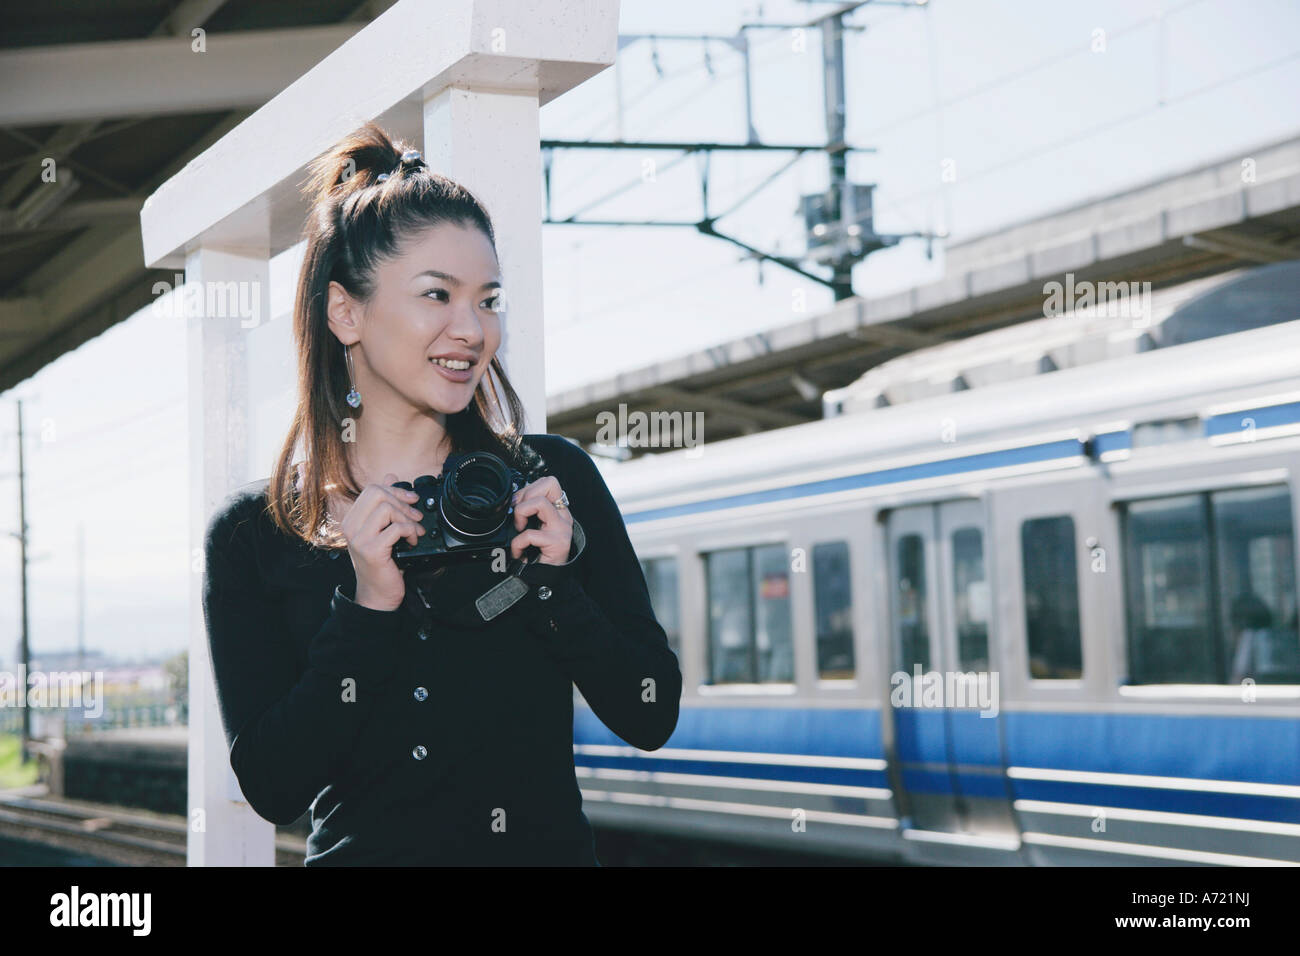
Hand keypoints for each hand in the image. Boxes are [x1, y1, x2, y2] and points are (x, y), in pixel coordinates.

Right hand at [339, 472, 426, 610]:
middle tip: (416, 516)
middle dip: (403, 501)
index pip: (373, 489)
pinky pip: (395, 529)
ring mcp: (359, 538)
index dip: (396, 490)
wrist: (377, 595)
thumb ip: (384, 504)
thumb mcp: (382, 530)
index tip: (412, 499)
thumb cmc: (381, 564)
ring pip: (386, 508)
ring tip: (415, 531)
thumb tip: (390, 476)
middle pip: (377, 493)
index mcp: (353, 519)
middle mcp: (351, 526)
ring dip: (408, 518)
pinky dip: (410, 532)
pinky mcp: (371, 550)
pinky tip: (412, 542)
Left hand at [509, 476, 572, 565]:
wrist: (548, 578)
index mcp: (557, 510)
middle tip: (519, 514)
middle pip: (549, 483)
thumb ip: (528, 513)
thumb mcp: (534, 527)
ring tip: (519, 528)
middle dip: (526, 495)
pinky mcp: (557, 542)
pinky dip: (518, 543)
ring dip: (521, 513)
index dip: (531, 487)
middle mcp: (563, 516)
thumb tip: (512, 501)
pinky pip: (530, 534)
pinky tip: (519, 552)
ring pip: (540, 502)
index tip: (519, 503)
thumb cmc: (539, 554)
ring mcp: (561, 528)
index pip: (550, 482)